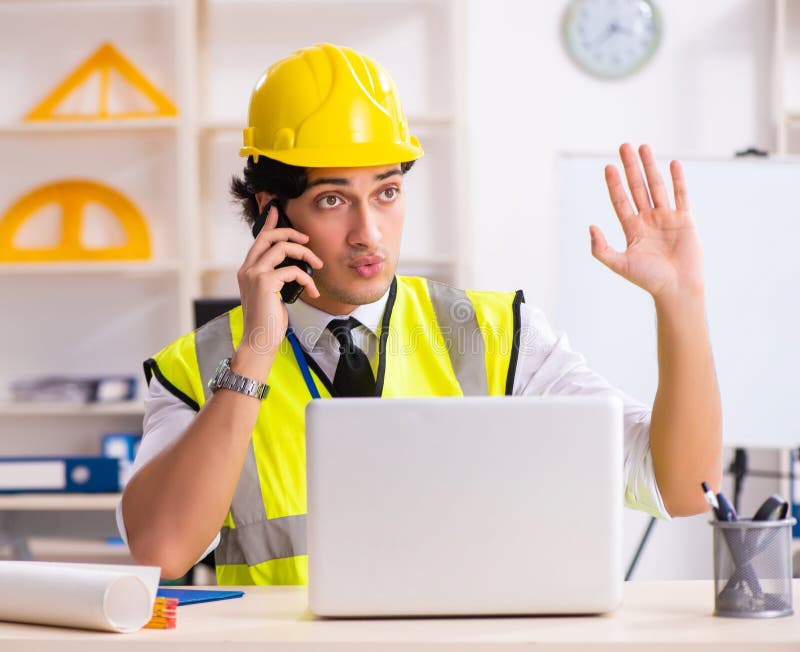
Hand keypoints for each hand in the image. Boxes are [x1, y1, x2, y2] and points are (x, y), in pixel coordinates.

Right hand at [234, 204, 322, 376]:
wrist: (259, 341)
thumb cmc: (267, 320)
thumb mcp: (271, 294)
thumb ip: (276, 277)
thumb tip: (292, 266)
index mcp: (247, 270)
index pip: (258, 240)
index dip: (269, 224)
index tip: (276, 211)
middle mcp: (247, 269)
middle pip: (269, 237)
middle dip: (290, 233)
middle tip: (307, 240)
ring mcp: (254, 275)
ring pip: (282, 248)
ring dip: (305, 255)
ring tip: (318, 265)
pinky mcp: (265, 283)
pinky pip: (293, 271)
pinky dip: (307, 279)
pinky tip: (312, 292)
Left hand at [590, 143, 703, 299]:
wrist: (677, 288)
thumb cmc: (648, 279)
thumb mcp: (619, 264)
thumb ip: (601, 248)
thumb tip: (590, 226)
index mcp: (632, 229)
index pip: (620, 200)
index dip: (614, 184)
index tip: (608, 166)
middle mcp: (648, 220)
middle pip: (637, 187)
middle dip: (630, 167)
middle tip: (624, 146)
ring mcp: (666, 218)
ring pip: (657, 186)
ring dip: (650, 167)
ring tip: (643, 147)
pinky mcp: (684, 220)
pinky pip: (680, 195)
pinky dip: (677, 180)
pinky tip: (672, 164)